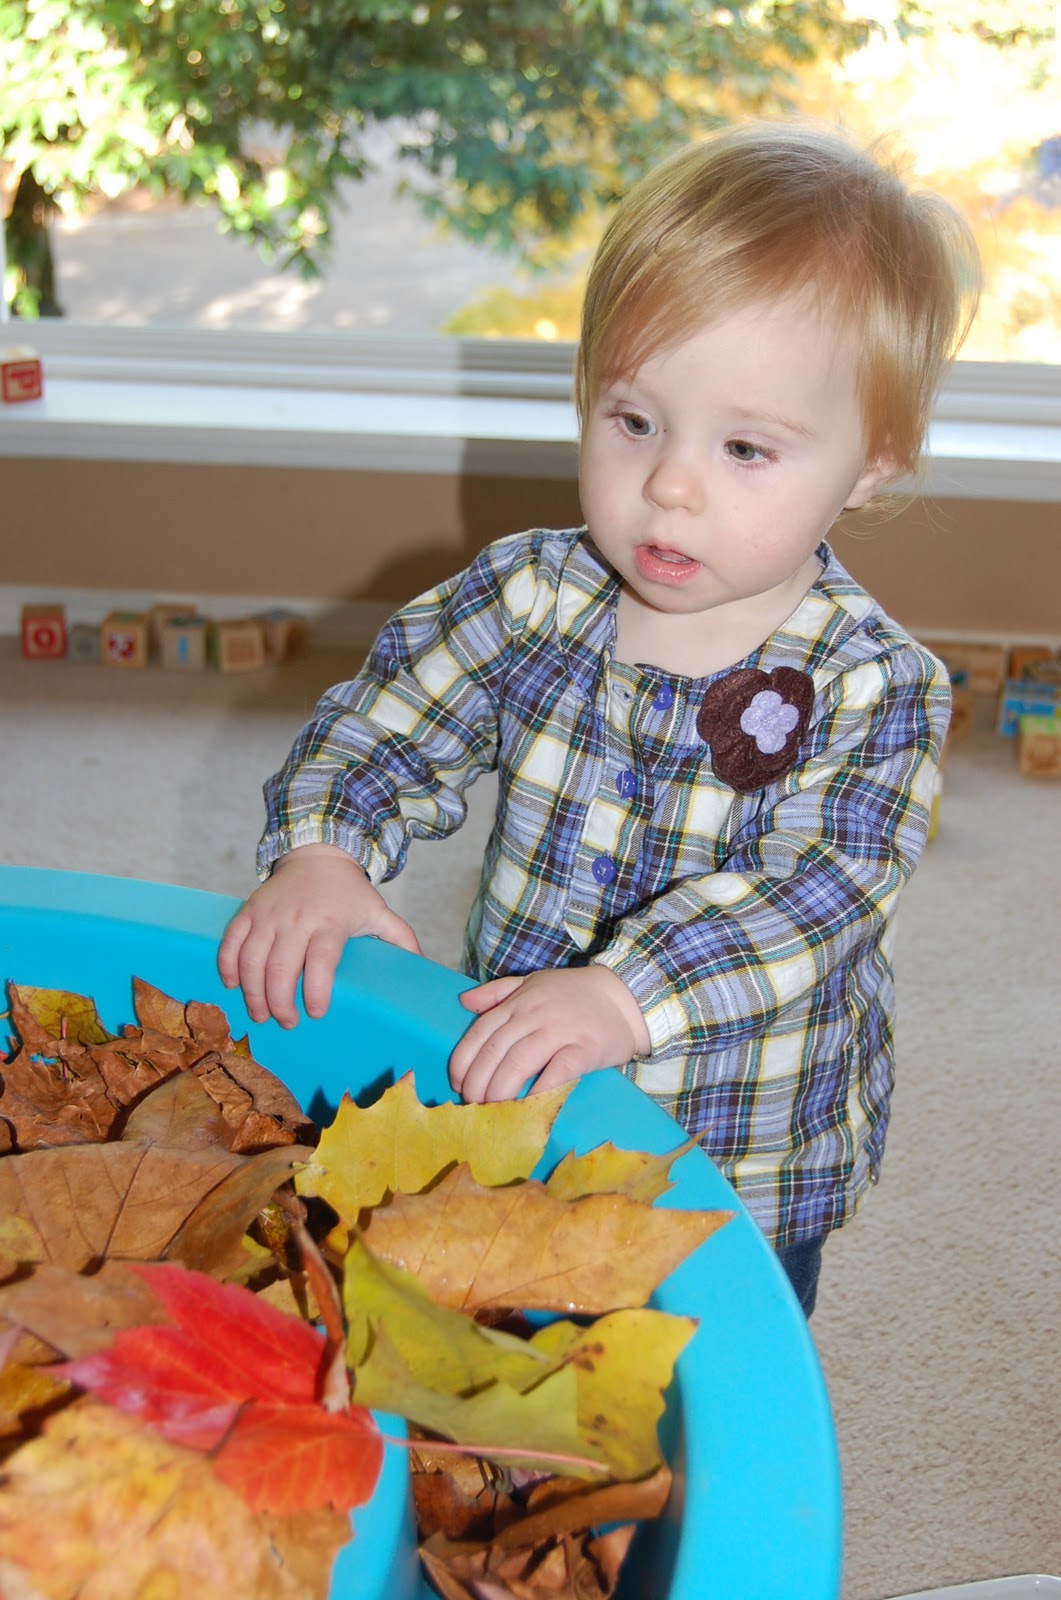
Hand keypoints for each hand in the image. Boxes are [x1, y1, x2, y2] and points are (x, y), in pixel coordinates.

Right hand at [217, 843, 420, 1027]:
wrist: (318, 854)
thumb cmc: (349, 892)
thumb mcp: (378, 911)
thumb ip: (400, 938)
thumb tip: (422, 966)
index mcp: (330, 922)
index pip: (320, 961)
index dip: (315, 990)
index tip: (315, 1013)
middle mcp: (297, 919)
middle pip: (280, 969)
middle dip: (279, 1003)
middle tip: (287, 1022)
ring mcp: (269, 915)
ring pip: (251, 961)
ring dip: (252, 993)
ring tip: (260, 1014)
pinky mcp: (249, 912)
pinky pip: (230, 943)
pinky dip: (227, 967)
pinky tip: (233, 986)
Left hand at [450, 965, 649, 1103]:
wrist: (624, 996)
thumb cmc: (574, 993)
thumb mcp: (532, 982)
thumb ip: (497, 992)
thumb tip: (464, 1001)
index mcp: (519, 1002)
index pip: (480, 1033)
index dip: (463, 1062)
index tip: (457, 1084)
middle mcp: (535, 1014)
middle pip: (495, 1052)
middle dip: (478, 1083)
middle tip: (472, 1104)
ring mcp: (560, 1031)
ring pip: (519, 1063)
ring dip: (500, 1091)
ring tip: (491, 1109)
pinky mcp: (584, 1049)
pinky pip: (556, 1073)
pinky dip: (537, 1090)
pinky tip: (525, 1105)